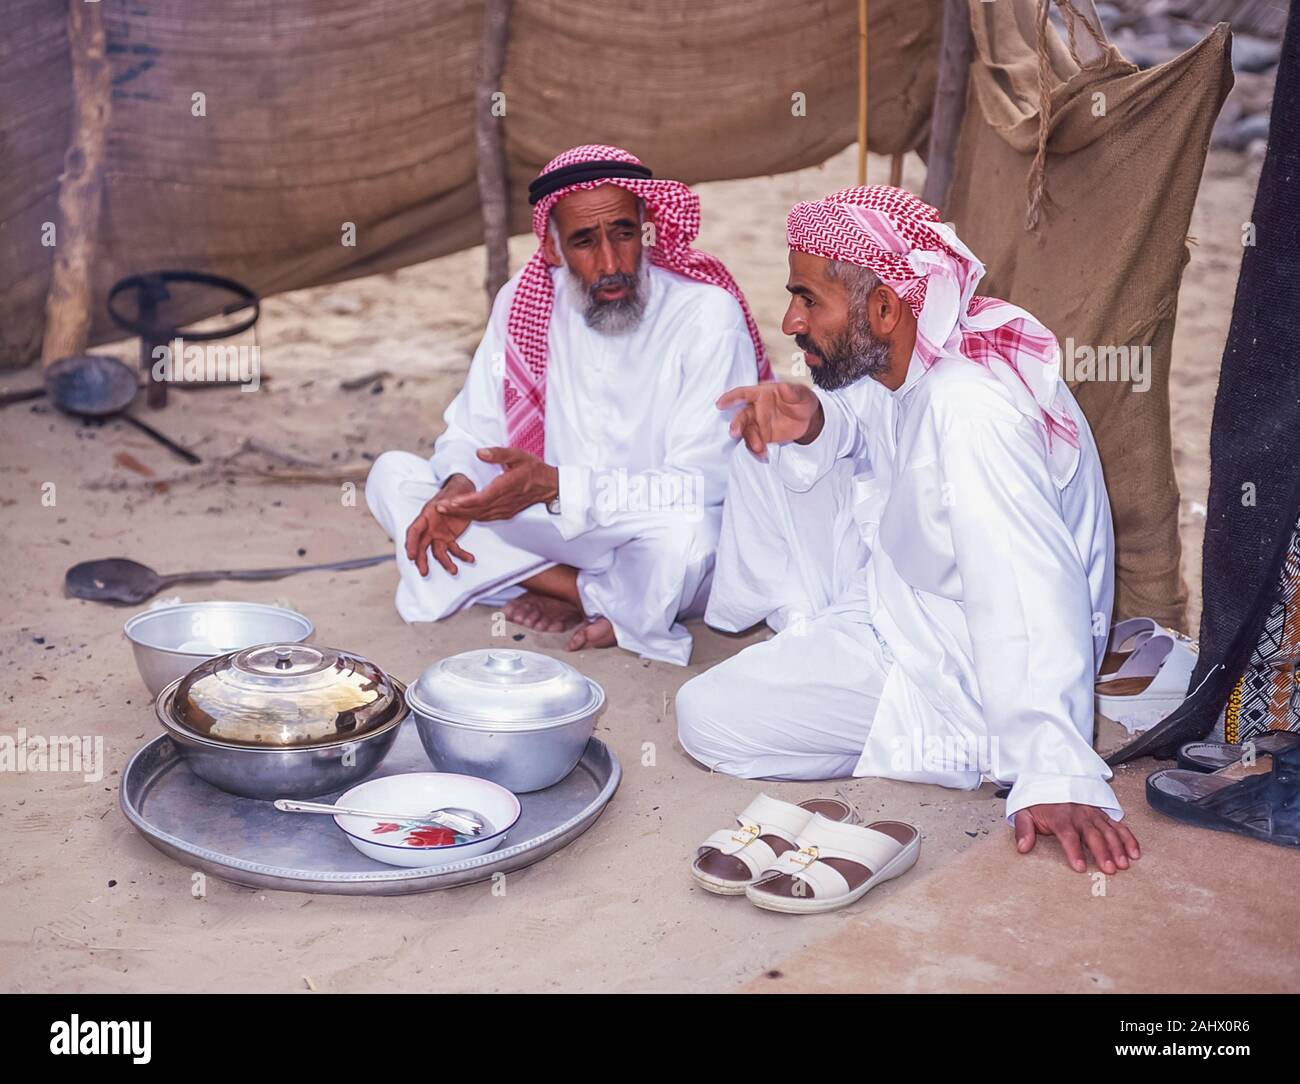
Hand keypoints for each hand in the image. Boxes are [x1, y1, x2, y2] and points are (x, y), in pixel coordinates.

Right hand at [404, 475, 475, 575]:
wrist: (464, 492)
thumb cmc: (453, 492)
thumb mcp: (450, 495)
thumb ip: (445, 503)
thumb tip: (439, 507)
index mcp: (426, 516)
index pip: (414, 532)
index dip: (411, 544)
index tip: (411, 556)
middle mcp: (430, 528)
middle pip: (422, 546)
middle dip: (421, 560)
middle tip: (423, 571)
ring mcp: (439, 534)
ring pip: (438, 552)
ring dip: (445, 563)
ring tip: (454, 570)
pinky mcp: (449, 538)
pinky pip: (454, 550)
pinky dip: (461, 555)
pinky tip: (470, 558)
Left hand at [433, 447, 558, 521]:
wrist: (549, 486)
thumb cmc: (534, 469)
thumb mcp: (518, 454)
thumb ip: (499, 453)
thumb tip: (480, 452)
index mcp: (508, 486)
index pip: (484, 497)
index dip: (466, 501)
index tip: (450, 501)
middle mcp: (506, 501)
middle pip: (478, 509)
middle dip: (457, 509)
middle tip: (438, 507)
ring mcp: (506, 510)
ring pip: (480, 516)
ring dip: (462, 514)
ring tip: (445, 510)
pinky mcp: (506, 514)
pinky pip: (486, 517)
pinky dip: (472, 516)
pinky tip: (462, 513)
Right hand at [717, 382, 823, 455]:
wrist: (808, 419)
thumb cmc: (802, 400)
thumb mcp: (802, 394)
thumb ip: (793, 392)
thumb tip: (785, 387)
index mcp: (762, 394)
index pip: (743, 393)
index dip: (731, 398)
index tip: (720, 404)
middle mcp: (756, 409)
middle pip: (742, 416)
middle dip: (736, 424)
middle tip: (734, 433)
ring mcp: (758, 424)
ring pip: (747, 433)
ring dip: (750, 441)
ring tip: (759, 448)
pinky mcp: (762, 437)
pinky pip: (754, 444)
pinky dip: (757, 451)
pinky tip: (764, 454)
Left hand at [1013, 803, 1140, 873]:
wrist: (1048, 780)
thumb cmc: (1038, 802)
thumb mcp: (1024, 813)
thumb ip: (1023, 830)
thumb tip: (1023, 847)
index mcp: (1060, 817)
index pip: (1068, 835)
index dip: (1074, 851)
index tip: (1080, 867)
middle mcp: (1079, 815)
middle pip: (1093, 834)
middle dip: (1102, 852)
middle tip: (1109, 869)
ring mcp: (1093, 814)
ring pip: (1108, 831)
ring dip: (1118, 847)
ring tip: (1124, 863)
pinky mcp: (1102, 815)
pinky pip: (1118, 826)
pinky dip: (1128, 838)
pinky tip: (1135, 853)